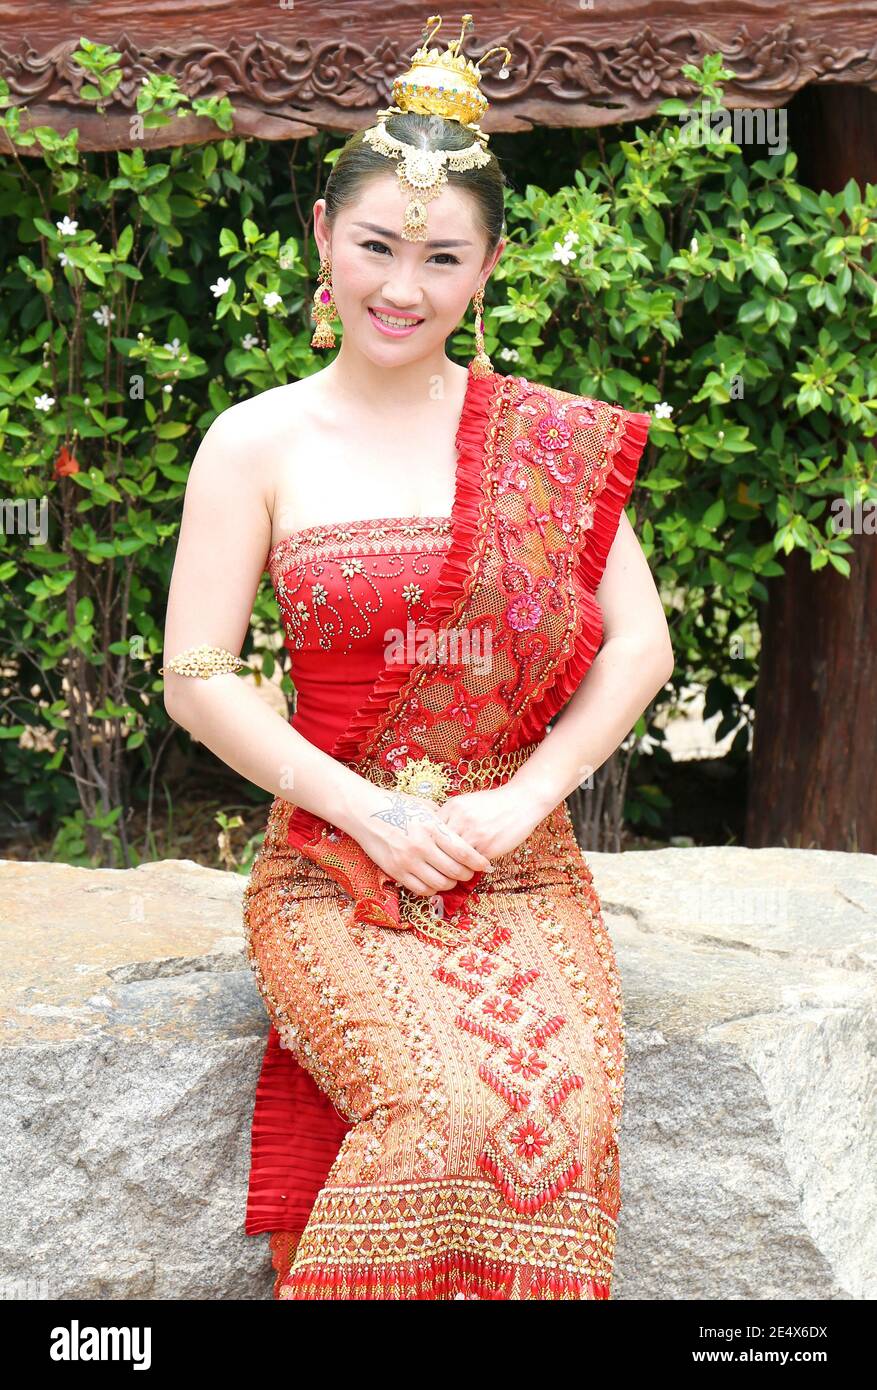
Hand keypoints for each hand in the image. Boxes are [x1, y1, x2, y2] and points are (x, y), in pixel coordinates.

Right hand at [345, 786, 493, 898]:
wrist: (365, 812)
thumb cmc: (397, 805)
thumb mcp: (425, 807)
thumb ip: (444, 821)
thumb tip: (463, 833)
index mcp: (432, 827)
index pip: (464, 852)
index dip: (478, 862)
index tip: (485, 865)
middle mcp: (421, 846)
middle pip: (455, 871)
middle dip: (467, 874)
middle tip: (469, 872)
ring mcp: (407, 861)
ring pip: (440, 883)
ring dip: (451, 883)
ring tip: (453, 877)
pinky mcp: (396, 871)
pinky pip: (421, 889)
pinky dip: (433, 889)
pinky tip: (435, 881)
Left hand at [432, 784, 547, 860]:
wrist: (521, 802)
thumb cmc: (493, 804)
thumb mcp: (467, 802)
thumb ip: (451, 816)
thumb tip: (435, 837)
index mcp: (453, 806)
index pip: (431, 830)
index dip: (431, 842)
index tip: (432, 849)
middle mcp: (461, 819)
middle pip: (440, 845)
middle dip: (438, 857)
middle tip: (438, 864)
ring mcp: (474, 834)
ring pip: (454, 857)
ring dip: (454, 865)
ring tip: (454, 869)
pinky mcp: (487, 847)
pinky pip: (471, 863)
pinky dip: (469, 867)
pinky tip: (470, 866)